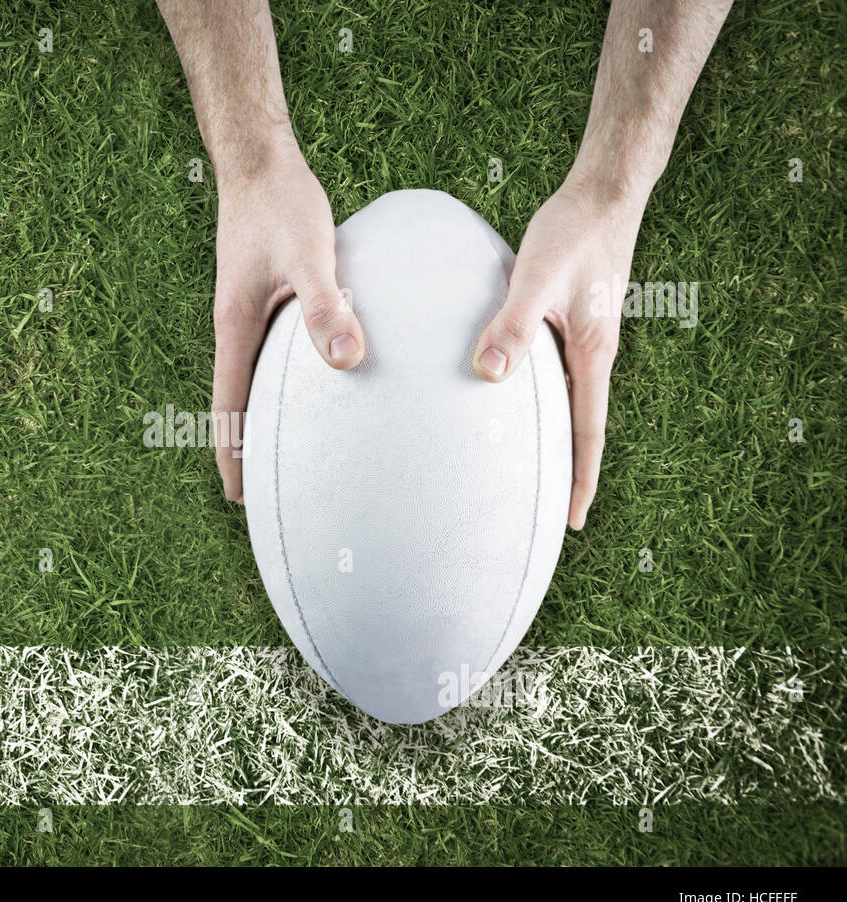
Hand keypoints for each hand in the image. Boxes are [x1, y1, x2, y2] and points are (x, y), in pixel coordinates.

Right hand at [212, 143, 365, 501]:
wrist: (258, 163)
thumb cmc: (282, 206)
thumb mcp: (309, 254)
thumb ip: (327, 305)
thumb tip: (348, 361)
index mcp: (236, 328)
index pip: (228, 406)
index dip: (232, 452)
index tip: (238, 496)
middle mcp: (238, 328)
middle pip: (237, 401)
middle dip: (246, 448)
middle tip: (264, 494)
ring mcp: (251, 315)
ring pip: (254, 380)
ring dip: (263, 418)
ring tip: (287, 453)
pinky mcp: (268, 300)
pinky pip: (273, 355)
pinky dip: (284, 384)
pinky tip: (313, 388)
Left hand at [471, 177, 646, 529]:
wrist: (604, 192)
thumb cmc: (573, 232)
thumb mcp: (538, 277)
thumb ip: (512, 323)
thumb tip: (487, 373)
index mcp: (593, 353)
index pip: (588, 432)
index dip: (581, 478)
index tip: (574, 520)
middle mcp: (593, 353)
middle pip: (581, 426)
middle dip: (568, 471)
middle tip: (549, 514)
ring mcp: (584, 339)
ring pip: (567, 401)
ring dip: (554, 436)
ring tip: (528, 471)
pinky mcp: (571, 321)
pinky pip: (554, 373)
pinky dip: (540, 398)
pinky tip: (511, 401)